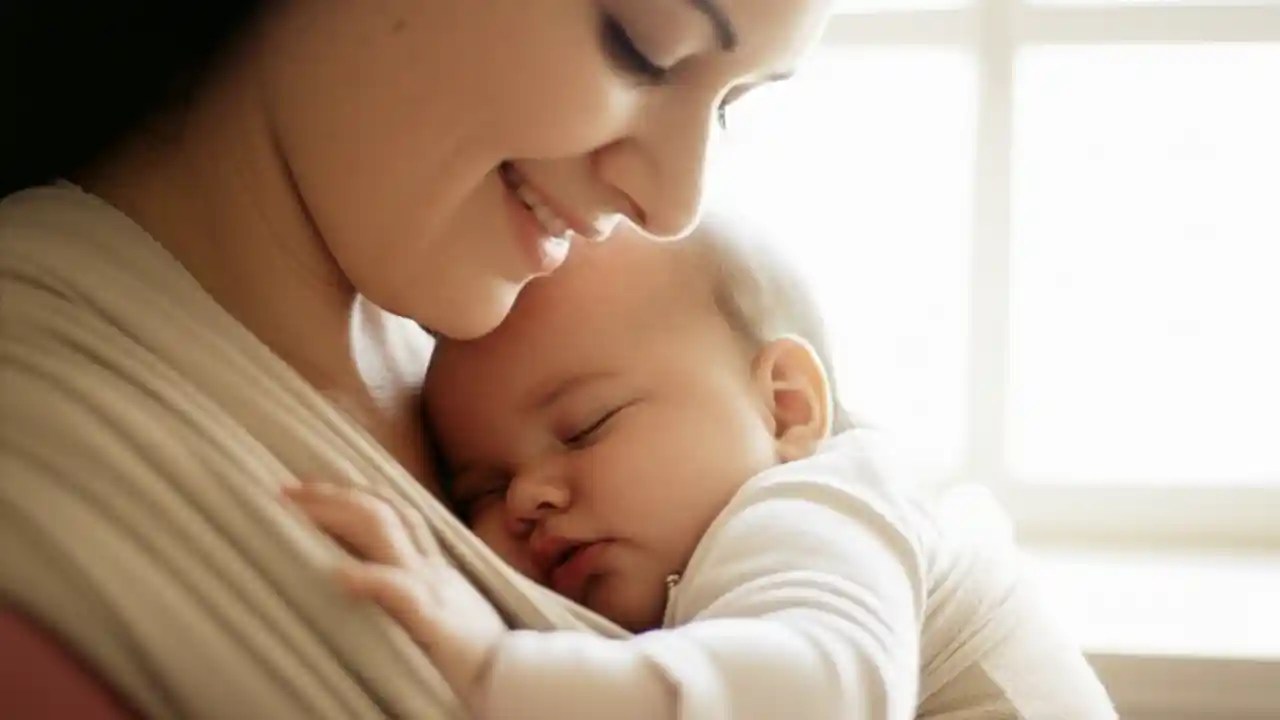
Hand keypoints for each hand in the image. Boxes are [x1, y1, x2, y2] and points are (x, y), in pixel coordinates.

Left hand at [283, 483, 506, 709]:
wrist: (516, 679)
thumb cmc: (475, 657)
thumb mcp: (442, 612)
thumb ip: (410, 593)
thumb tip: (362, 580)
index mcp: (433, 567)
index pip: (392, 514)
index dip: (352, 495)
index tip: (310, 489)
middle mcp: (431, 567)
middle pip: (381, 510)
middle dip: (333, 494)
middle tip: (288, 487)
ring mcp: (432, 586)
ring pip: (385, 530)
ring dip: (338, 515)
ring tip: (299, 509)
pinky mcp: (432, 616)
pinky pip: (397, 589)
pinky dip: (367, 577)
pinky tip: (338, 574)